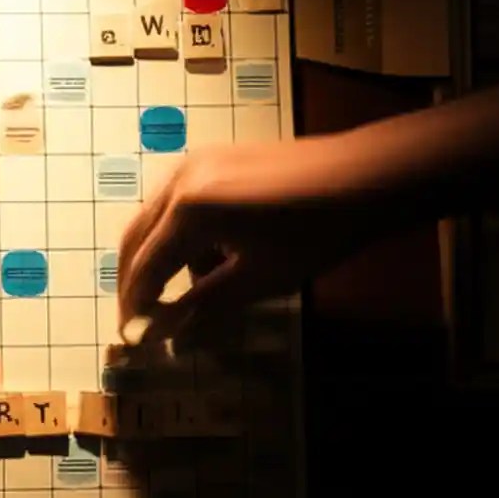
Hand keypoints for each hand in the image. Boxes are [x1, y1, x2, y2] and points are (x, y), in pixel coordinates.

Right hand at [116, 133, 394, 342]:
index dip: (135, 307)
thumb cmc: (317, 233)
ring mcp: (194, 162)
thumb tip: (163, 334)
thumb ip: (203, 306)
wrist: (367, 176)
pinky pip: (175, 201)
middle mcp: (180, 180)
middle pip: (135, 239)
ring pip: (153, 219)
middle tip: (138, 320)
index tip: (131, 339)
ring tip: (179, 295)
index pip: (145, 268)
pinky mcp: (211, 158)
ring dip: (156, 258)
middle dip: (134, 282)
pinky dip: (178, 234)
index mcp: (190, 211)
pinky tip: (208, 258)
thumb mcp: (259, 279)